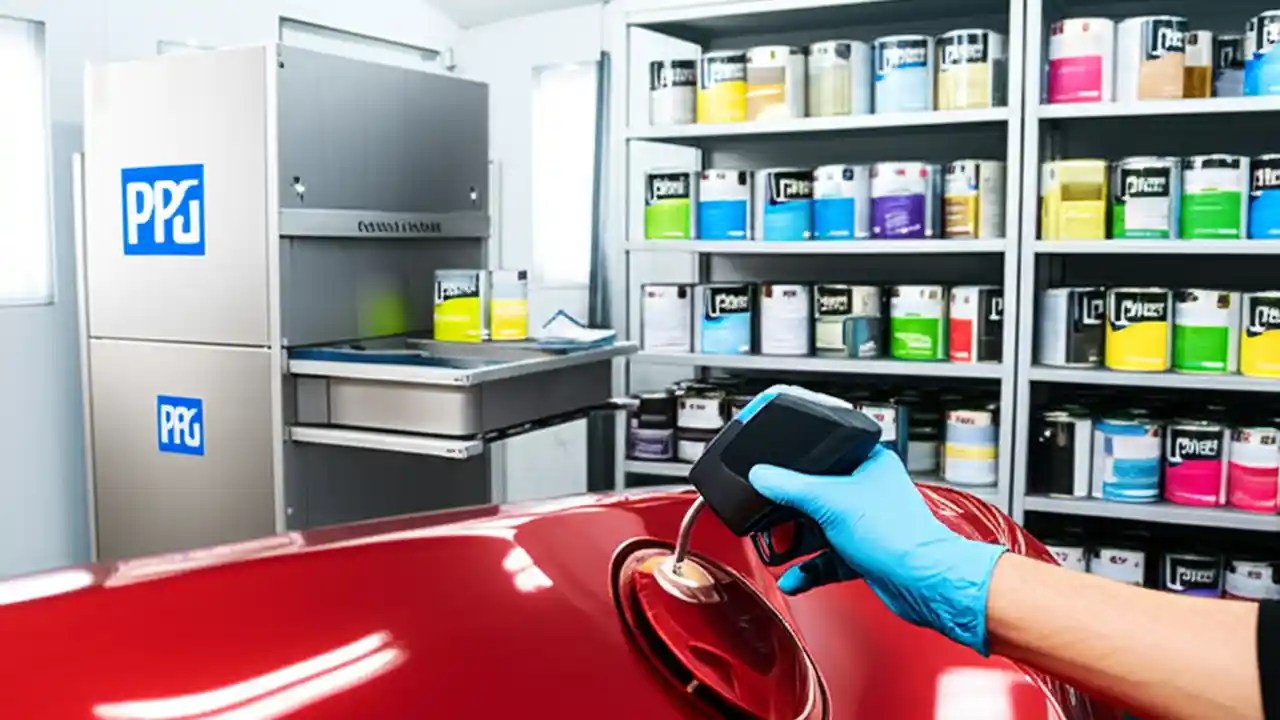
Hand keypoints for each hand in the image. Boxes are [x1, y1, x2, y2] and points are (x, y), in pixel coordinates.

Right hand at [749, 445, 1006, 654]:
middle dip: (790, 511)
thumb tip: (762, 475)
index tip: (773, 469)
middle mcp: (869, 490)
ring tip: (775, 547)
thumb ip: (790, 488)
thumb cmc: (899, 535)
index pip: (825, 454)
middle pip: (817, 494)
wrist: (924, 584)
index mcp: (869, 462)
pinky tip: (794, 577)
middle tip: (768, 515)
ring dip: (797, 543)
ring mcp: (867, 524)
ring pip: (821, 529)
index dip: (797, 461)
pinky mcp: (865, 553)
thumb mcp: (831, 501)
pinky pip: (828, 558)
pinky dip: (810, 568)